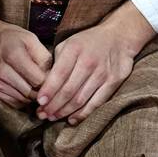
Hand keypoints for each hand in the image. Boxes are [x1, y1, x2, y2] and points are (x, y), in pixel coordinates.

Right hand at [0, 0, 51, 108]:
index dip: (51, 82)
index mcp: (13, 55)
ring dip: (34, 96)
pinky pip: (15, 102)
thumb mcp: (30, 38)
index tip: (57, 80)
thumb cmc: (9, 37)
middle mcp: (2, 71)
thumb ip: (44, 57)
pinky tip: (27, 88)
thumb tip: (54, 78)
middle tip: (51, 86)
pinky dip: (24, 99)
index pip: (39, 80)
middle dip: (44, 92)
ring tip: (39, 86)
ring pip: (24, 99)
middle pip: (32, 92)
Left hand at [36, 2, 152, 124]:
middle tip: (41, 115)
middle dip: (53, 105)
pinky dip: (83, 113)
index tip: (39, 102)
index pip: (58, 75)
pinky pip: (96, 102)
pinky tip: (72, 120)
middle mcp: (88, 63)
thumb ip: (56, 61)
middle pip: (68, 90)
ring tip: (52, 118)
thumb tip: (42, 82)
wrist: (119, 37)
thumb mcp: (68, 43)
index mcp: (74, 50)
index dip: (48, 90)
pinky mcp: (113, 83)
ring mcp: (102, 74)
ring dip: (65, 111)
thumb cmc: (87, 42)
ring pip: (81, 99)